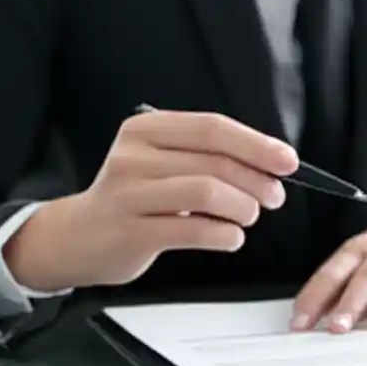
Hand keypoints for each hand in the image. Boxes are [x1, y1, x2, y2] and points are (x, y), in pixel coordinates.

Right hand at [5, 111, 297, 290]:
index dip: (256, 144)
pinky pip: (194, 230)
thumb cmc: (135, 198)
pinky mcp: (131, 231)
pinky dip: (224, 234)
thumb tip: (272, 162)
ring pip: (207, 192)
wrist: (78, 237)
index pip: (212, 128)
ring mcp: (128, 194)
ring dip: (242, 207)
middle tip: (274, 197)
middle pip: (214, 161)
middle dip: (257, 180)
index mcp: (144, 130)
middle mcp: (132, 156)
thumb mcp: (161, 163)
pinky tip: (231, 237)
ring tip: (248, 217)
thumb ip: (206, 156)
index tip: (288, 160)